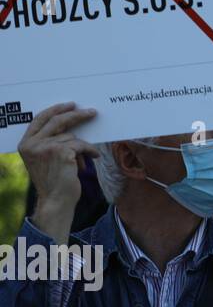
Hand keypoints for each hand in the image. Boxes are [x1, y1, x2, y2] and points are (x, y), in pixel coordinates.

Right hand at [18, 103, 99, 242]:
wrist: (55, 201)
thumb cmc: (54, 180)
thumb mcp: (46, 158)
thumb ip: (50, 141)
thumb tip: (71, 124)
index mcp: (25, 144)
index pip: (40, 119)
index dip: (55, 110)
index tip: (70, 105)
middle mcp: (32, 144)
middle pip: (57, 121)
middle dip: (76, 115)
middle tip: (92, 112)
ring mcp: (45, 147)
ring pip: (72, 136)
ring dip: (82, 147)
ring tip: (85, 159)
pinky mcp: (60, 152)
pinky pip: (81, 144)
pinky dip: (90, 150)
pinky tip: (93, 158)